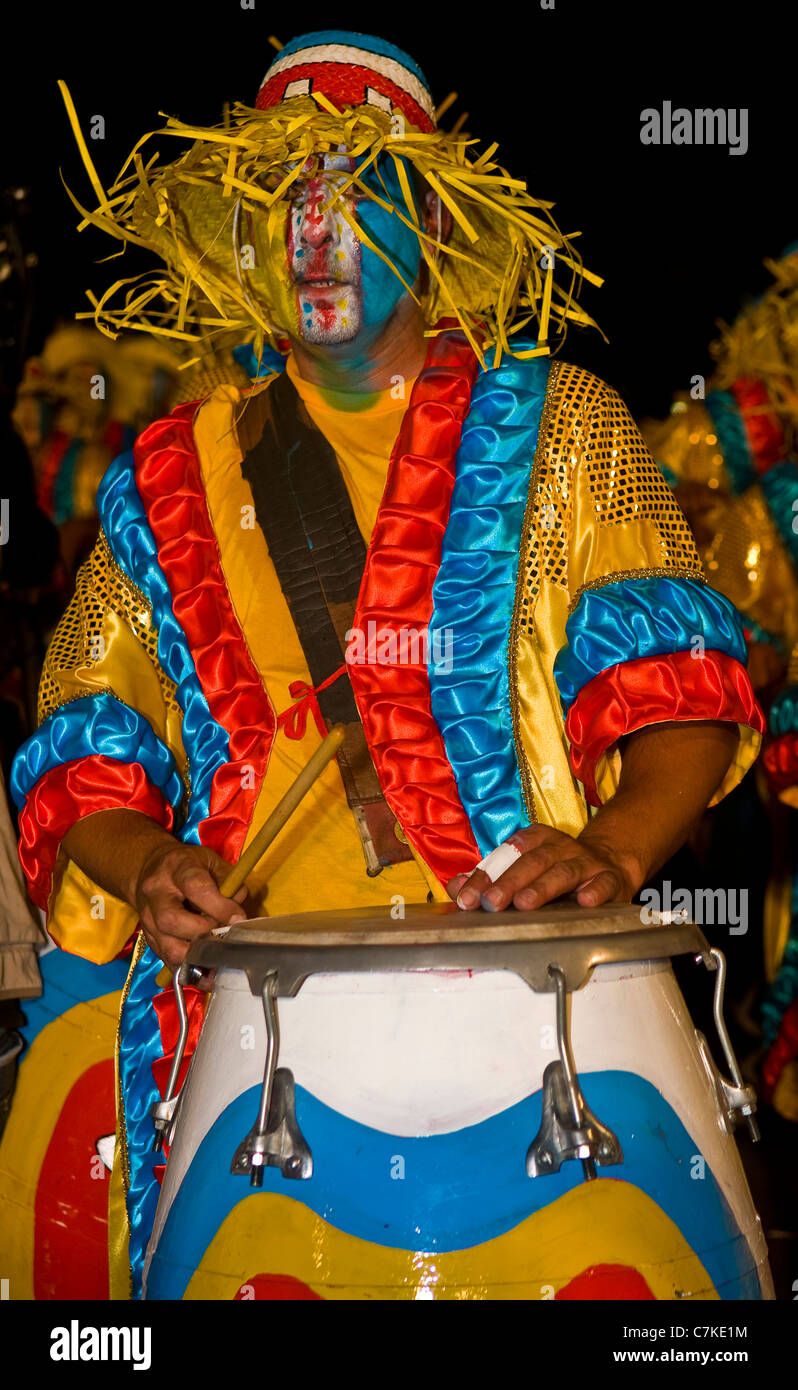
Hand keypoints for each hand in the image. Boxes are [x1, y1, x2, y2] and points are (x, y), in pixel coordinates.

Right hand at [132, 840, 247, 968]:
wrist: (148, 870)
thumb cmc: (186, 865)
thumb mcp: (210, 861)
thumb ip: (229, 882)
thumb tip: (239, 912)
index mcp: (176, 868)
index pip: (196, 888)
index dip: (219, 907)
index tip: (238, 918)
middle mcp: (156, 893)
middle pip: (172, 920)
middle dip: (203, 933)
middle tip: (222, 935)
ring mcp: (149, 918)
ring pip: (168, 947)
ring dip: (197, 957)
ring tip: (218, 958)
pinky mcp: (150, 938)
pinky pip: (168, 960)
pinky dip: (189, 969)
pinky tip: (207, 972)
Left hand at [447, 825, 641, 912]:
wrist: (611, 864)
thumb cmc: (557, 870)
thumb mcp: (524, 868)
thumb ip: (490, 877)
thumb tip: (457, 888)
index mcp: (537, 840)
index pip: (507, 854)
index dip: (485, 876)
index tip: (467, 898)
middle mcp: (561, 846)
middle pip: (532, 862)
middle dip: (509, 882)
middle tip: (490, 902)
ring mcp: (587, 862)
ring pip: (563, 872)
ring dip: (543, 887)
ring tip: (524, 903)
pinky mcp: (610, 879)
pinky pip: (603, 883)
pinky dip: (595, 891)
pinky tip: (585, 901)